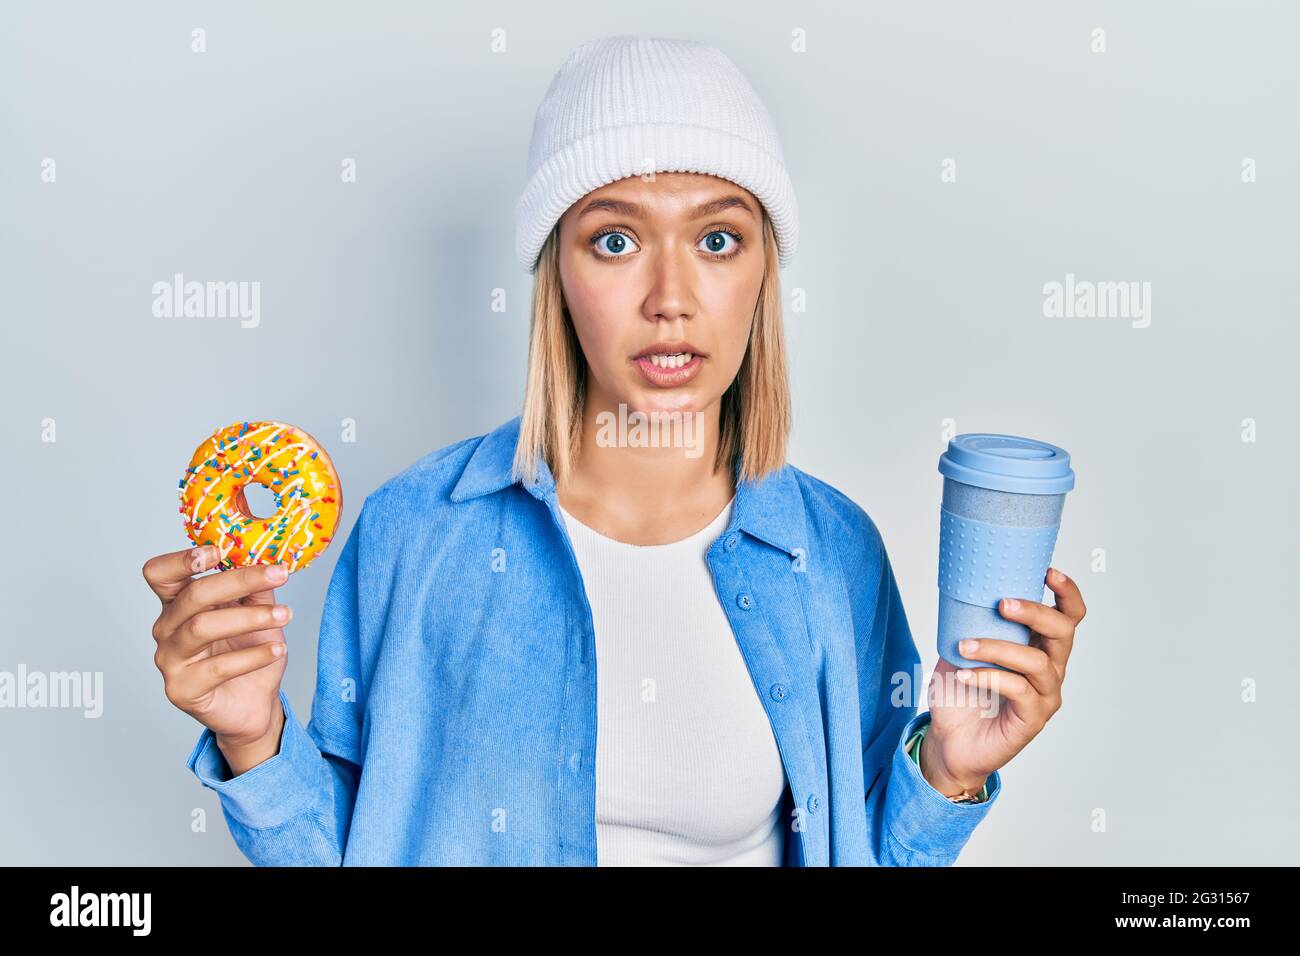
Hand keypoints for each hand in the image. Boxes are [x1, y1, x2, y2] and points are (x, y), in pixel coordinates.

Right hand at [143, 544, 293, 766]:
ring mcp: (170, 660)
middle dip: (239, 581)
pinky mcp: (182, 689)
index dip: (181, 560)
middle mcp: (167, 629)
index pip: (160, 574)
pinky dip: (253, 655)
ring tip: (285, 615)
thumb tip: (268, 561)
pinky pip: (217, 667)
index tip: (218, 550)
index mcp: (178, 604)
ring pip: (202, 628)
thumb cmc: (249, 652)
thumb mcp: (257, 612)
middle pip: (192, 596)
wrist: (254, 703)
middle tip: (278, 574)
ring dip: (250, 618)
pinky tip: (277, 650)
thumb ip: (256, 588)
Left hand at [920, 567, 1086, 794]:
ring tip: (965, 646)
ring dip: (999, 648)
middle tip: (1002, 604)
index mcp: (1038, 646)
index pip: (1068, 616)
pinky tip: (964, 675)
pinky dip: (989, 677)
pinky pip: (1018, 691)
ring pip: (1037, 662)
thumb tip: (961, 589)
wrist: (949, 741)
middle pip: (1063, 632)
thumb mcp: (961, 647)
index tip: (1047, 571)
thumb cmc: (960, 692)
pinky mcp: (1032, 719)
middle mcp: (1050, 668)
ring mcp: (1044, 695)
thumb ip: (969, 622)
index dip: (1066, 592)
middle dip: (1035, 612)